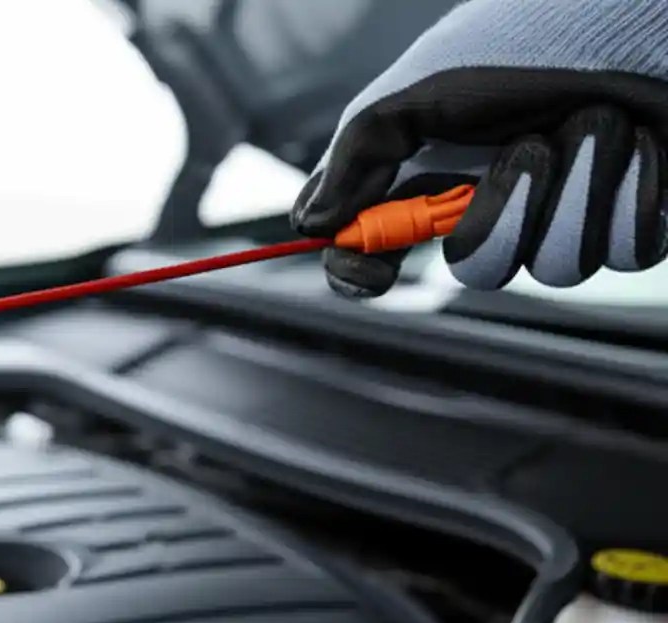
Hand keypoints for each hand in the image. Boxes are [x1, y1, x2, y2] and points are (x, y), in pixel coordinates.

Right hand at [292, 0, 667, 297]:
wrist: (625, 26)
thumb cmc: (516, 47)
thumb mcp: (415, 92)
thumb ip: (356, 156)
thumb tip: (310, 225)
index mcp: (429, 182)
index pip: (374, 253)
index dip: (362, 273)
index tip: (372, 272)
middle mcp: (490, 212)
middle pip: (474, 269)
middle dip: (504, 212)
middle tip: (526, 149)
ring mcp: (560, 225)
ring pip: (554, 266)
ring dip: (575, 188)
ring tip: (590, 123)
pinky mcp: (624, 228)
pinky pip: (625, 250)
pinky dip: (630, 188)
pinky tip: (637, 142)